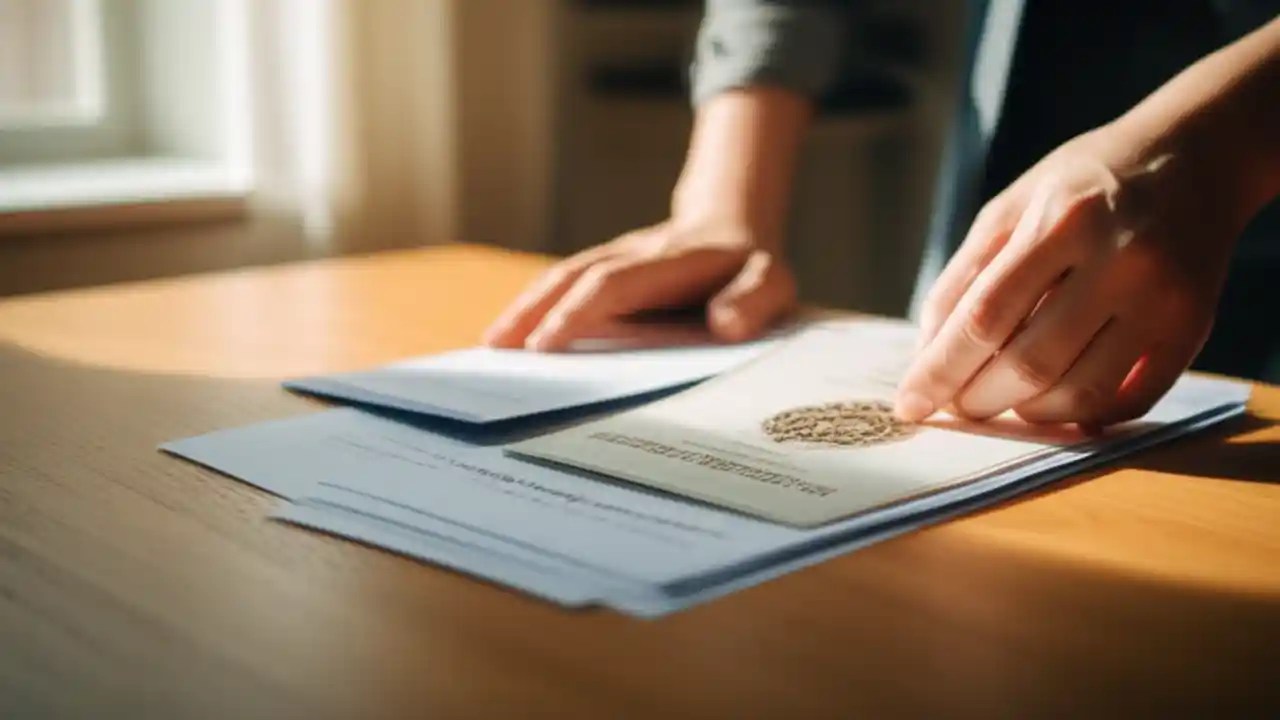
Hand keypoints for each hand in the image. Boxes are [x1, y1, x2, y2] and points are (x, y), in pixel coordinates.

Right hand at [482, 219, 797, 350]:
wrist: (735, 226)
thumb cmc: (752, 269)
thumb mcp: (772, 283)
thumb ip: (754, 301)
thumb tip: (724, 325)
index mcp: (671, 262)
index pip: (613, 284)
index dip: (577, 312)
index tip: (545, 344)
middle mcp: (633, 255)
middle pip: (572, 276)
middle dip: (533, 311)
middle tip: (496, 350)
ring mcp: (613, 258)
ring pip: (560, 277)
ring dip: (523, 308)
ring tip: (490, 346)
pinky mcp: (603, 269)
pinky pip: (562, 284)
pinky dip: (532, 307)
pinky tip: (510, 335)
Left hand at [897, 124, 1237, 426]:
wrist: (1193, 157)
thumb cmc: (1084, 184)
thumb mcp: (1011, 206)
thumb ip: (964, 276)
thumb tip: (928, 355)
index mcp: (1062, 219)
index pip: (984, 317)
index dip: (940, 370)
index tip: (909, 404)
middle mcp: (1120, 259)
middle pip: (1028, 363)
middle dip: (977, 398)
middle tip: (956, 404)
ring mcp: (1162, 298)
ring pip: (1078, 393)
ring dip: (1025, 413)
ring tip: (1002, 399)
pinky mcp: (1193, 329)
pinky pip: (1129, 400)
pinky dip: (1082, 414)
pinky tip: (1055, 400)